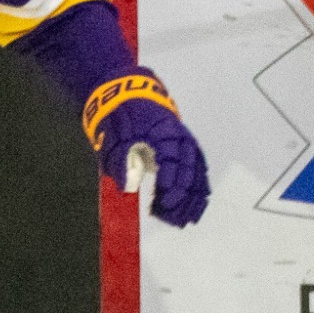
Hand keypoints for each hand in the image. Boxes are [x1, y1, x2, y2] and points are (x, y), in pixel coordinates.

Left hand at [83, 72, 210, 226]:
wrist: (127, 93)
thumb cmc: (119, 117)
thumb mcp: (113, 138)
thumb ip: (121, 163)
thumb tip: (130, 186)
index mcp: (162, 131)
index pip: (172, 161)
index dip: (170, 185)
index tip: (162, 205)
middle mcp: (179, 136)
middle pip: (189, 168)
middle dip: (183, 196)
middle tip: (173, 219)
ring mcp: (185, 139)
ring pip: (197, 169)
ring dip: (194, 194)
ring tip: (189, 217)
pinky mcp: (185, 145)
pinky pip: (198, 165)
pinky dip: (200, 184)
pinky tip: (199, 200)